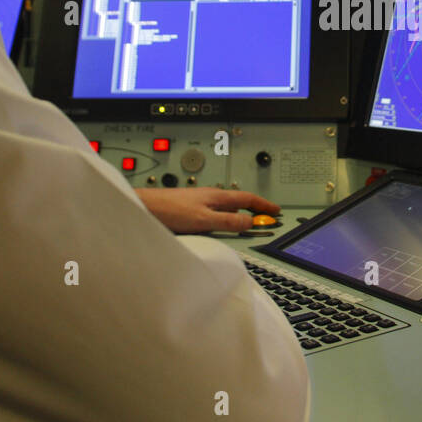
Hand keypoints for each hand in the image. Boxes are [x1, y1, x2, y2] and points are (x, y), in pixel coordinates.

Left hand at [136, 187, 280, 234]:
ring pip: (227, 207)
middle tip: (266, 218)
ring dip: (241, 213)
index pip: (247, 198)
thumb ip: (227, 220)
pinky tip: (222, 225)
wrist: (145, 207)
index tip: (276, 211)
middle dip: (255, 208)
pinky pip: (217, 212)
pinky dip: (227, 218)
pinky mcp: (191, 209)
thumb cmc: (169, 210)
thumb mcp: (204, 219)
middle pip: (239, 201)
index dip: (263, 205)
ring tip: (249, 222)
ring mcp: (201, 202)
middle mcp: (210, 196)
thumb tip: (249, 221)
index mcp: (217, 196)